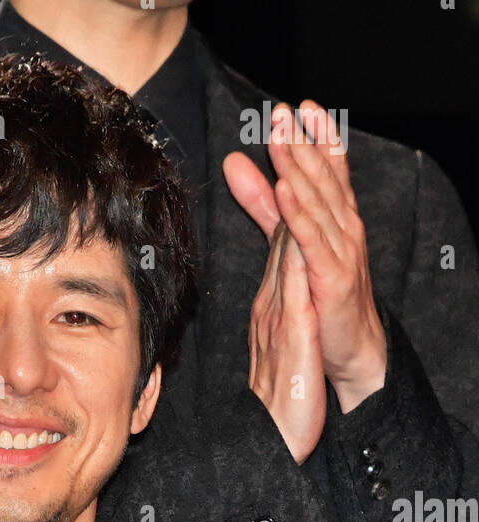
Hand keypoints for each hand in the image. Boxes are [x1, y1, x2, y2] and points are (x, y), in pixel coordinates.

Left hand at [224, 100, 386, 415]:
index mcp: (336, 219)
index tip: (300, 108)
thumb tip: (236, 163)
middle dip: (303, 143)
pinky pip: (313, 241)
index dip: (318, 137)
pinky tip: (286, 190)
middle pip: (322, 179)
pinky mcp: (331, 278)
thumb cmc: (323, 298)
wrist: (349, 350)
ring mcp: (341, 252)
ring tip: (283, 139)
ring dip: (301, 168)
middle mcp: (343, 229)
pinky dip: (300, 214)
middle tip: (282, 112)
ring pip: (319, 202)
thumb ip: (264, 204)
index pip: (329, 170)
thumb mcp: (291, 242)